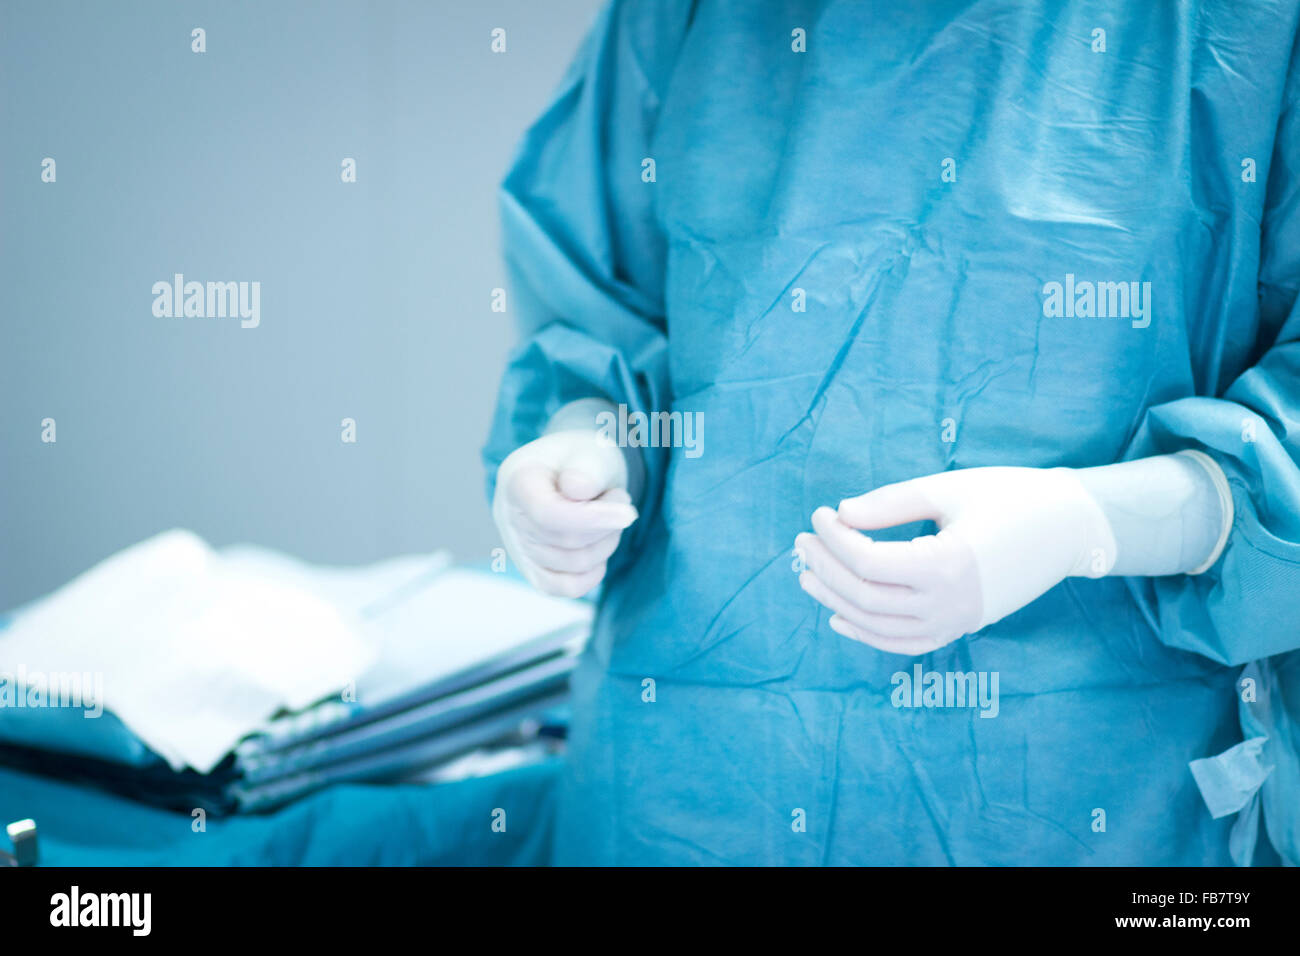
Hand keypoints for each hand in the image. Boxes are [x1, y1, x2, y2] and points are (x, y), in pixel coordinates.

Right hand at [492, 429, 637, 597]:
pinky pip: (563, 588)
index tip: (629, 513)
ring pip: (570, 565)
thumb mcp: (592, 450)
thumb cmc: (583, 459)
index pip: (547, 514)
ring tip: (610, 516)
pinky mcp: (532, 568)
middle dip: (605, 525)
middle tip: (620, 499)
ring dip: (605, 544)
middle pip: (565, 540)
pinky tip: (602, 547)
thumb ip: (587, 467)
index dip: (592, 519)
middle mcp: (509, 516)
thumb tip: (578, 490)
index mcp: (517, 480)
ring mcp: (518, 546)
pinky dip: (591, 574)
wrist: (574, 470)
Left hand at [795, 467, 1115, 654]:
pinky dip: (868, 635)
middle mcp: (950, 604)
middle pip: (865, 597)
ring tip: (807, 575)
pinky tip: (839, 618)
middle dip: (826, 569)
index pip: (868, 562)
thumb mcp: (947, 490)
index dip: (834, 540)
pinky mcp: (961, 627)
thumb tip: (841, 514)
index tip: (819, 515)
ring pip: (879, 627)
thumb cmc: (1010, 497)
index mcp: (947, 565)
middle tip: (801, 541)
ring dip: (837, 602)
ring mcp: (957, 622)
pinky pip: (905, 643)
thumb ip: (891, 504)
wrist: (1069, 527)